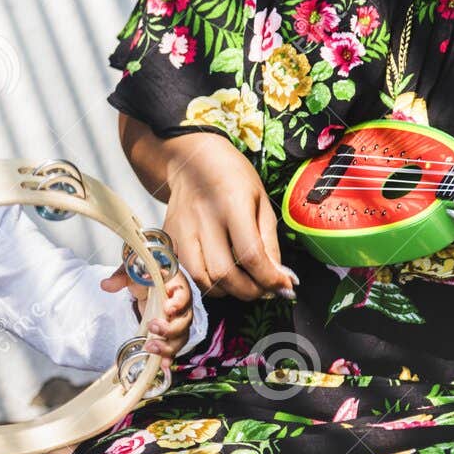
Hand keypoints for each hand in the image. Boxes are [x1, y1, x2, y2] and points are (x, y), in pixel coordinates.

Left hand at [101, 267, 195, 356]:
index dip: (178, 302)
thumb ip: (121, 278)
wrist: (148, 282)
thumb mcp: (132, 272)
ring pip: (181, 336)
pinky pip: (174, 345)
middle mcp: (181, 304)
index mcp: (175, 285)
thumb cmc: (144, 275)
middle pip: (184, 320)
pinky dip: (169, 356)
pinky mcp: (170, 332)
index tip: (168, 308)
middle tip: (153, 327)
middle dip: (170, 328)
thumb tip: (106, 285)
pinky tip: (163, 364)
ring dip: (167, 345)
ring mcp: (177, 320)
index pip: (183, 293)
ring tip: (150, 348)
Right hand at [160, 133, 296, 300]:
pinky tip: (221, 274)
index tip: (284, 287)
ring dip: (226, 291)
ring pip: (202, 279)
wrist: (192, 161)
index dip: (270, 279)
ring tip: (241, 284)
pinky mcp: (169, 238)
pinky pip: (188, 272)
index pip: (250, 255)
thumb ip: (269, 243)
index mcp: (232, 204)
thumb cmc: (233, 178)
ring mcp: (181, 230)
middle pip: (224, 273)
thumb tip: (281, 279)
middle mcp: (203, 219)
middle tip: (263, 290)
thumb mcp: (261, 202)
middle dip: (249, 291)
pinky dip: (207, 282)